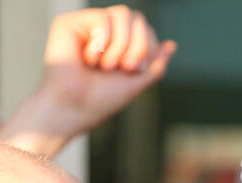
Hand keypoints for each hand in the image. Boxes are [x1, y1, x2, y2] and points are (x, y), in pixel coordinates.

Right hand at [34, 5, 175, 139]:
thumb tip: (172, 45)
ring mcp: (86, 26)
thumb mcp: (136, 83)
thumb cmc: (98, 102)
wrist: (72, 110)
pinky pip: (102, 18)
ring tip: (105, 65)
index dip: (148, 46)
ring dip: (120, 44)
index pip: (144, 28)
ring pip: (123, 13)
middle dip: (138, 45)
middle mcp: (102, 34)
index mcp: (116, 46)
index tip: (136, 71)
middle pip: (137, 17)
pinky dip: (102, 41)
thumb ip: (155, 64)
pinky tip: (88, 59)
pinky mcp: (69, 23)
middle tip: (124, 68)